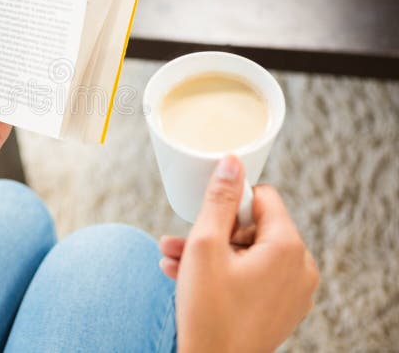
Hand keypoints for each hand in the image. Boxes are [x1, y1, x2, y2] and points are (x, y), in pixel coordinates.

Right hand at [159, 156, 319, 352]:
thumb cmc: (209, 312)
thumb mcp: (205, 245)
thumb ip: (219, 199)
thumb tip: (232, 161)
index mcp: (289, 247)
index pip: (263, 197)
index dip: (229, 203)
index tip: (204, 217)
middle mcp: (300, 268)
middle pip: (254, 227)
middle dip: (212, 231)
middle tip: (178, 240)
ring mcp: (293, 292)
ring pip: (249, 253)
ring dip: (210, 252)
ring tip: (172, 258)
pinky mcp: (281, 309)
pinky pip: (253, 277)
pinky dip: (223, 273)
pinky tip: (187, 277)